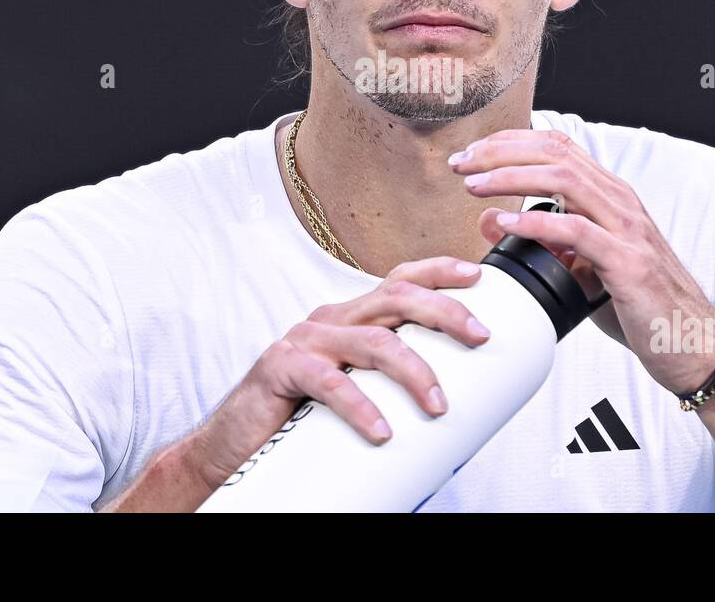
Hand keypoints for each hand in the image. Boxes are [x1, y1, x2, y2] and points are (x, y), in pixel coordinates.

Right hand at [194, 257, 492, 489]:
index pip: (400, 280)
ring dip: (414, 371)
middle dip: (444, 312)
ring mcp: (305, 340)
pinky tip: (381, 430)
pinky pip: (330, 383)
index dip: (439, 271)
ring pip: (374, 341)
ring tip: (438, 406)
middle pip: (396, 298)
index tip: (477, 275)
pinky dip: (361, 406)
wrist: (234, 443)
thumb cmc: (302, 417)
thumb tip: (456, 408)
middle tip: (480, 337)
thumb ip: (390, 385)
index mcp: (352, 320)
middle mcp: (332, 320)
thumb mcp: (355, 391)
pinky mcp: (281, 367)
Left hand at [448, 129, 714, 395]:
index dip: (511, 143)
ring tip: (474, 185)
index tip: (472, 154)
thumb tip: (491, 219)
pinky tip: (506, 224)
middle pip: (555, 154)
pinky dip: (537, 224)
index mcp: (611, 198)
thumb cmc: (641, 307)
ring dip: (512, 178)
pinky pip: (578, 232)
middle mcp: (622, 204)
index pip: (557, 148)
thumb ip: (541, 242)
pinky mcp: (629, 264)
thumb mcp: (581, 269)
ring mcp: (628, 231)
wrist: (693, 348)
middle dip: (501, 152)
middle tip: (460, 163)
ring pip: (565, 181)